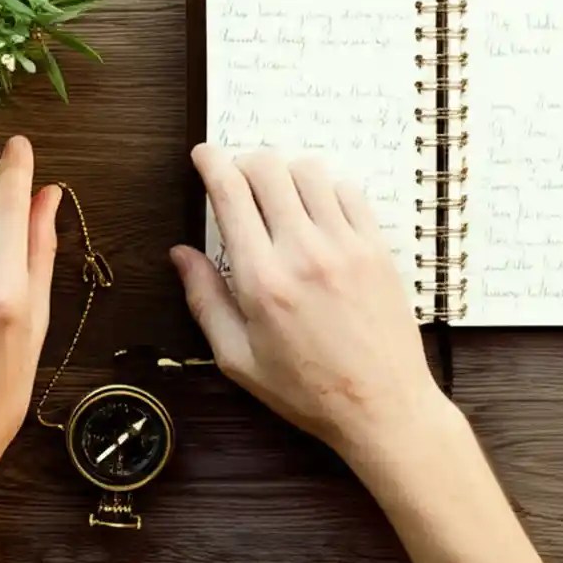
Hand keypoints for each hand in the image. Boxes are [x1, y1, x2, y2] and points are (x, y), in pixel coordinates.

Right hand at [171, 145, 448, 454]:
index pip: (230, 194)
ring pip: (309, 171)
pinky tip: (318, 210)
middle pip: (267, 168)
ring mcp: (346, 246)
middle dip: (244, 162)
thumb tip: (180, 254)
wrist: (382, 407)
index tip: (203, 155)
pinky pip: (349, 190)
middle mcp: (303, 253)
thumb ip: (205, 300)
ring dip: (285, 172)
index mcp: (261, 281)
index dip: (210, 163)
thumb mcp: (237, 358)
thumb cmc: (307, 391)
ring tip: (279, 195)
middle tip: (238, 178)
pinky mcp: (377, 248)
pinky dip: (326, 188)